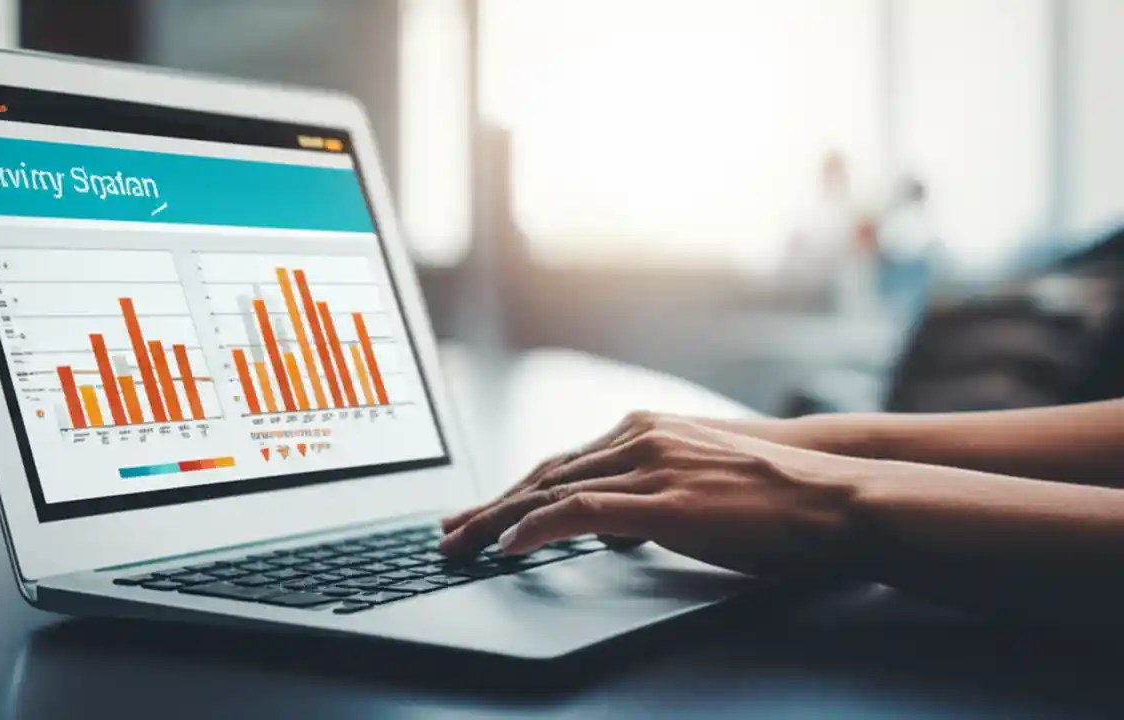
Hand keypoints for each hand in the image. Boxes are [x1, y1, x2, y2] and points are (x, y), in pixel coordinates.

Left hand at [439, 411, 868, 577]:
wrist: (831, 492)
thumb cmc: (775, 495)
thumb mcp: (701, 484)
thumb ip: (652, 494)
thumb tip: (620, 524)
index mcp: (644, 430)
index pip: (560, 464)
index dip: (514, 489)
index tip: (481, 511)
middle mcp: (637, 438)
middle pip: (543, 474)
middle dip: (490, 506)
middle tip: (448, 532)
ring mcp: (648, 465)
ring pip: (551, 491)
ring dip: (497, 520)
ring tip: (459, 545)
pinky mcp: (663, 500)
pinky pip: (581, 513)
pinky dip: (537, 528)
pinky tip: (509, 546)